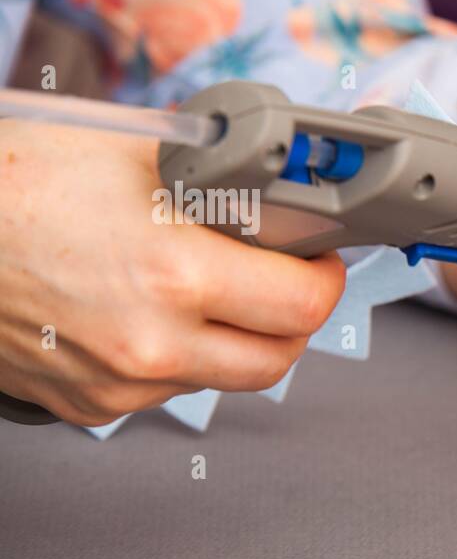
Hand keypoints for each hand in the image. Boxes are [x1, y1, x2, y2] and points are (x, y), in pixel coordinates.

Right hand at [0, 122, 344, 425]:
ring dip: (237, 341)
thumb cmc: (17, 181)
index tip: (320, 262)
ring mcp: (118, 383)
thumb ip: (223, 179)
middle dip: (293, 320)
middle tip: (285, 283)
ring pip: (223, 378)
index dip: (323, 280)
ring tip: (213, 293)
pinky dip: (179, 357)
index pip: (302, 306)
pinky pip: (166, 390)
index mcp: (173, 274)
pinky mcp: (88, 405)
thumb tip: (285, 188)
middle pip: (277, 360)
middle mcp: (150, 343)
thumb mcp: (137, 154)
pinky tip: (152, 314)